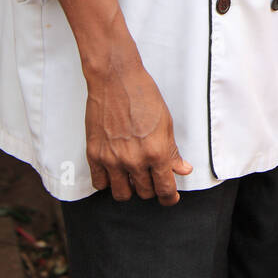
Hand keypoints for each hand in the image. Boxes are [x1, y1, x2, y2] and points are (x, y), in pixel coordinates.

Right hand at [84, 59, 192, 204]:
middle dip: (151, 188)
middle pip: (144, 192)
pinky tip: (114, 172)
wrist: (115, 79)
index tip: (170, 197)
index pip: (165, 189)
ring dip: (130, 189)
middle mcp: (134, 160)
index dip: (169, 197)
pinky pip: (99, 183)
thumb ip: (172, 150)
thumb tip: (182, 169)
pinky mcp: (94, 154)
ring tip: (133, 176)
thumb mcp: (165, 122)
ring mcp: (112, 159)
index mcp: (156, 152)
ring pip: (122, 194)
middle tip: (152, 178)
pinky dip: (108, 182)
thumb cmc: (143, 95)